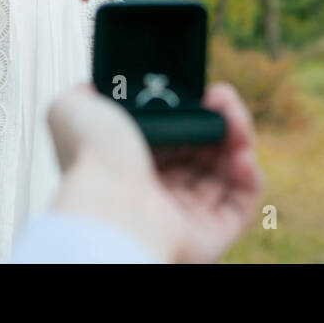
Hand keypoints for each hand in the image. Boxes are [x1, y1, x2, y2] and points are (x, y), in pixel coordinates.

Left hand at [46, 81, 263, 263]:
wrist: (110, 203)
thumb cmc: (91, 159)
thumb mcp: (73, 107)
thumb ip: (82, 95)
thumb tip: (91, 88)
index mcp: (128, 164)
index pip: (171, 135)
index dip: (191, 110)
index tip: (200, 90)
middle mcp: (156, 190)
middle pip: (204, 150)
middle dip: (220, 119)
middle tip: (221, 99)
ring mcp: (185, 214)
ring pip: (227, 172)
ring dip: (239, 139)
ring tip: (235, 120)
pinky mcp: (211, 235)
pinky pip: (242, 202)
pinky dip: (250, 174)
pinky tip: (241, 152)